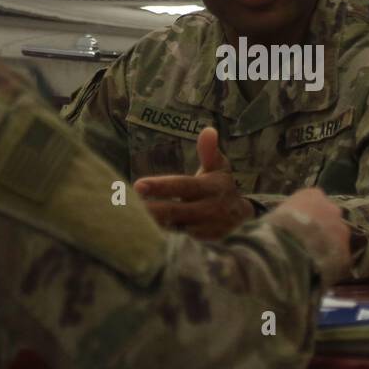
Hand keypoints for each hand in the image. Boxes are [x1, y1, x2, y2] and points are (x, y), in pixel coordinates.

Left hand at [134, 127, 255, 239]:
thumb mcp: (219, 165)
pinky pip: (180, 235)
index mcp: (212, 186)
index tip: (138, 185)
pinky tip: (144, 226)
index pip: (183, 186)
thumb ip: (209, 150)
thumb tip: (208, 130)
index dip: (161, 186)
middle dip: (151, 209)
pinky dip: (163, 231)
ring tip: (130, 215)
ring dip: (154, 222)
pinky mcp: (206, 238)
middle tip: (126, 205)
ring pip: (176, 226)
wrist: (242, 212)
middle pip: (176, 210)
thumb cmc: (221, 183)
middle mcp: (211, 207)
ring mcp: (208, 226)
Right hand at [277, 188, 350, 283]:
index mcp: (312, 195)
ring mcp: (342, 231)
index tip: (297, 225)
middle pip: (329, 218)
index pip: (313, 200)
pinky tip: (318, 273)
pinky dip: (331, 265)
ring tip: (313, 261)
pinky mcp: (346, 254)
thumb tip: (280, 223)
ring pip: (337, 239)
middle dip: (321, 229)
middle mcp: (332, 209)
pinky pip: (339, 259)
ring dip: (328, 247)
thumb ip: (284, 217)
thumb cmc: (274, 230)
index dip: (306, 214)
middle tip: (307, 243)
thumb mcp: (273, 216)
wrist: (287, 253)